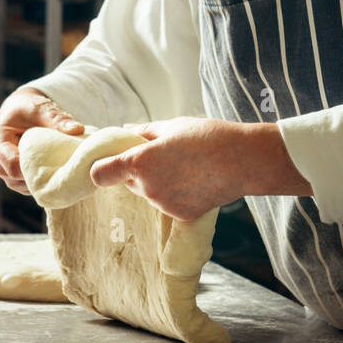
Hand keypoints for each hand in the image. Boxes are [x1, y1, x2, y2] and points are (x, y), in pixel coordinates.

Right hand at [0, 87, 84, 194]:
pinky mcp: (17, 178)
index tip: (53, 160)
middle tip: (62, 168)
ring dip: (41, 182)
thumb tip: (76, 129)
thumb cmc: (28, 109)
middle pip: (15, 178)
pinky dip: (42, 183)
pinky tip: (57, 175)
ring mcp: (6, 171)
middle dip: (38, 175)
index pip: (11, 163)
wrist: (23, 114)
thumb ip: (56, 118)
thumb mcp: (41, 108)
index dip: (31, 166)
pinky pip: (29, 187)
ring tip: (60, 171)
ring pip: (22, 186)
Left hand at [90, 116, 278, 220]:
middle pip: (128, 181)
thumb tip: (125, 131)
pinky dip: (174, 194)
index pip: (100, 173)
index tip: (106, 163)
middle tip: (162, 156)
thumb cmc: (206, 137)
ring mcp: (163, 204)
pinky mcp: (180, 215)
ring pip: (148, 193)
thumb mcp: (172, 126)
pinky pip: (167, 204)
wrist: (243, 161)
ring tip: (184, 166)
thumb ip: (144, 132)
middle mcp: (147, 187)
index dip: (100, 168)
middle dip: (137, 171)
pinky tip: (193, 180)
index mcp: (139, 162)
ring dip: (156, 182)